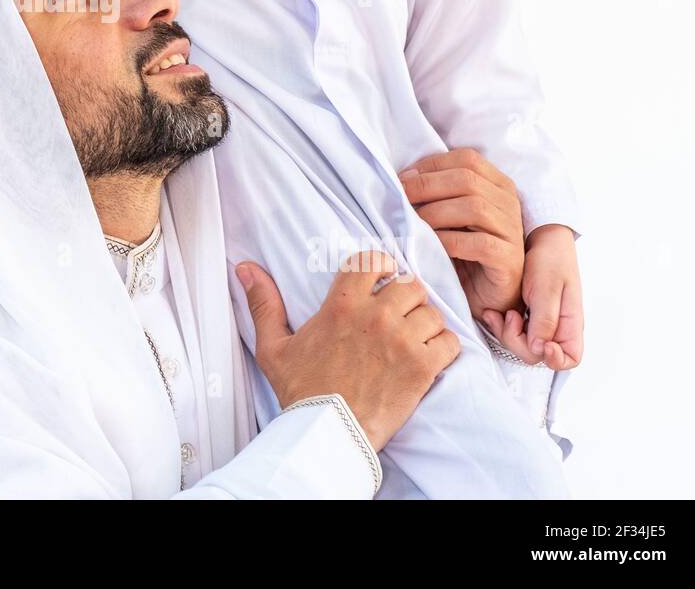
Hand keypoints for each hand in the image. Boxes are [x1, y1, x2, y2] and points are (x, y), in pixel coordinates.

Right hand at [235, 250, 460, 450]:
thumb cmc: (301, 391)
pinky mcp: (423, 368)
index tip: (382, 278)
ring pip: (431, 312)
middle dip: (407, 297)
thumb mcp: (273, 346)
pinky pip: (449, 341)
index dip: (381, 265)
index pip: (373, 260)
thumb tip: (245, 268)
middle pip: (410, 285)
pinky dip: (443, 347)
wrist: (327, 435)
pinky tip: (428, 357)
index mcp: (341, 305)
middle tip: (399, 314)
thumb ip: (263, 303)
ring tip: (413, 338)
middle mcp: (375, 316)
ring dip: (425, 323)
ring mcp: (402, 341)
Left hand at [399, 148, 524, 317]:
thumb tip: (402, 178)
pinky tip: (431, 246)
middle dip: (426, 186)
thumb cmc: (461, 251)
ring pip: (474, 207)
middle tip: (400, 198)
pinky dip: (449, 240)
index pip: (466, 159)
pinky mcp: (509, 259)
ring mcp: (512, 230)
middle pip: (467, 179)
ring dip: (434, 213)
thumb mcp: (449, 215)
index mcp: (497, 184)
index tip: (402, 178)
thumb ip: (437, 193)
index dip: (430, 165)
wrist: (484, 294)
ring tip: (413, 224)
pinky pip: (478, 243)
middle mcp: (509, 202)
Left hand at [481, 224, 582, 369]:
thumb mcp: (548, 287)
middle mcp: (555, 327)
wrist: (539, 238)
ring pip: (520, 345)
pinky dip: (499, 325)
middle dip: (519, 342)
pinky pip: (510, 330)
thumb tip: (540, 350)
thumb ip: (545, 319)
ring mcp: (538, 322)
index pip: (570, 358)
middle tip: (511, 317)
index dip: (555, 359)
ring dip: (506, 333)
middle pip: (538, 355)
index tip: (540, 344)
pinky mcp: (523, 315)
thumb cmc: (551, 259)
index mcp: (570, 323)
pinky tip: (492, 313)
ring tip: (498, 313)